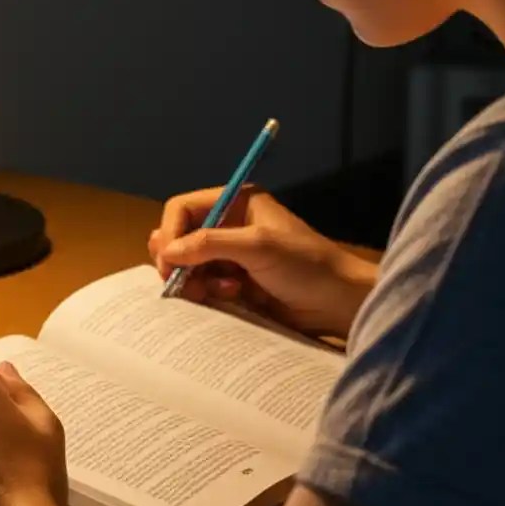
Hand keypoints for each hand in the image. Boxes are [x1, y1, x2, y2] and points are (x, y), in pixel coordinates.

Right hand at [147, 186, 377, 339]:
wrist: (338, 302)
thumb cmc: (306, 265)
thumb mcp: (257, 247)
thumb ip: (209, 244)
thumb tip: (166, 251)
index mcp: (235, 203)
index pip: (182, 208)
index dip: (169, 232)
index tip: (168, 261)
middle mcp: (228, 225)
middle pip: (179, 237)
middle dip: (178, 260)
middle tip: (181, 282)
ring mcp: (229, 255)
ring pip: (186, 265)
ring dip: (195, 280)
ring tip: (220, 291)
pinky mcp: (232, 282)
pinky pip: (201, 285)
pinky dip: (207, 292)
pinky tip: (232, 296)